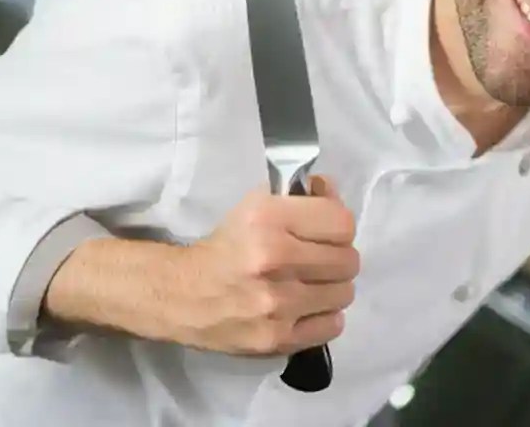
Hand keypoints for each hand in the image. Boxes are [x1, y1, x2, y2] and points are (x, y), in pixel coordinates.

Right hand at [165, 176, 358, 354]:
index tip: (325, 231)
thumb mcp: (256, 206)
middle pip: (349, 260)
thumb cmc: (225, 245)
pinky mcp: (277, 339)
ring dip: (333, 287)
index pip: (342, 222)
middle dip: (338, 257)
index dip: (338, 225)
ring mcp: (277, 304)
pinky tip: (307, 308)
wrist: (181, 294)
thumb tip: (331, 190)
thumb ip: (302, 198)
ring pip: (345, 293)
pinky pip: (333, 326)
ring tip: (312, 284)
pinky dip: (326, 316)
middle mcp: (275, 260)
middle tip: (319, 260)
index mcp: (268, 220)